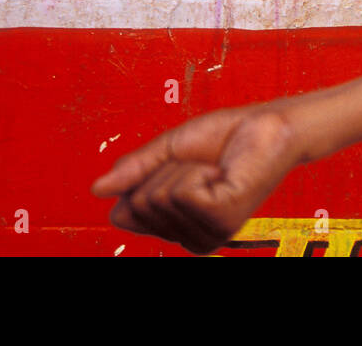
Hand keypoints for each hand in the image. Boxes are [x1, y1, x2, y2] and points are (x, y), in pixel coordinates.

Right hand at [91, 105, 301, 254]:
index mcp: (175, 226)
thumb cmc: (223, 137)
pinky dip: (197, 171)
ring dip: (184, 169)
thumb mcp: (166, 150)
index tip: (174, 168)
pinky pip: (183, 193)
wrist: (265, 124)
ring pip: (159, 198)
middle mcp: (190, 238)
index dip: (141, 180)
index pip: (122, 216)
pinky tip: (223, 173)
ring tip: (214, 168)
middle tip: (200, 164)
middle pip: (140, 205)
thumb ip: (133, 171)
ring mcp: (209, 233)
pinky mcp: (224, 219)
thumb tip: (97, 188)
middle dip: (164, 171)